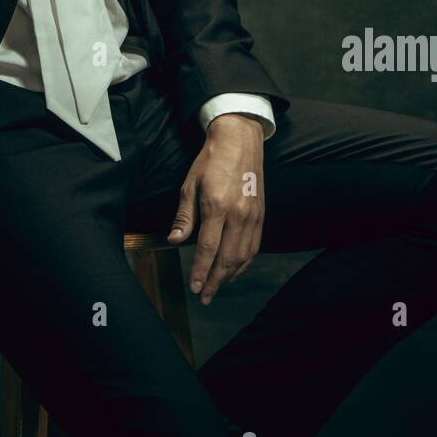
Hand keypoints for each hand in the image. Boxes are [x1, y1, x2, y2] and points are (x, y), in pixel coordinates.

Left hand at [167, 114, 264, 304]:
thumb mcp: (189, 184)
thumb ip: (184, 215)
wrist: (239, 140)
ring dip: (230, 276)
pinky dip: (244, 262)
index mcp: (217, 205)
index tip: (194, 288)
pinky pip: (254, 246)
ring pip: (243, 255)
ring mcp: (252, 215)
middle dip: (215, 281)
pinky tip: (234, 269)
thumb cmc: (211, 160)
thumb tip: (175, 240)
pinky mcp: (261, 214)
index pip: (208, 249)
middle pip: (227, 258)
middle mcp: (238, 213)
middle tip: (205, 297)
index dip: (201, 272)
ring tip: (217, 287)